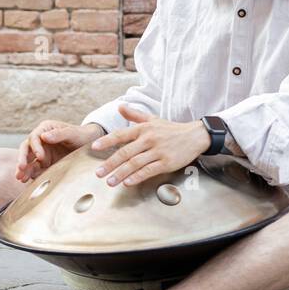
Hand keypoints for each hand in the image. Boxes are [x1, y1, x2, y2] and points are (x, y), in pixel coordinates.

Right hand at [15, 119, 100, 183]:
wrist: (91, 145)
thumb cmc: (81, 135)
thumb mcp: (73, 133)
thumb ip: (59, 134)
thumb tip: (43, 137)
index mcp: (45, 129)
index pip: (34, 137)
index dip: (35, 147)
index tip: (40, 157)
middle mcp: (41, 140)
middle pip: (26, 149)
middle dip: (22, 158)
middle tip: (21, 169)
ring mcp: (42, 152)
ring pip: (28, 160)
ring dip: (23, 169)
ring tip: (20, 178)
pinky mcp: (45, 163)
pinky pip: (36, 169)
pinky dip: (31, 175)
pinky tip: (28, 181)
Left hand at [90, 102, 209, 187]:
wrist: (195, 136)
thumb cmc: (172, 129)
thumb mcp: (153, 119)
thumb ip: (135, 114)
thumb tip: (119, 106)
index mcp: (143, 129)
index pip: (121, 135)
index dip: (107, 141)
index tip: (94, 147)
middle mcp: (149, 139)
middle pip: (125, 152)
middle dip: (110, 164)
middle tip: (98, 173)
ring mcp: (158, 151)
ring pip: (135, 163)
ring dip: (121, 174)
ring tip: (110, 182)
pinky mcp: (166, 162)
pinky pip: (149, 170)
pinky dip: (138, 176)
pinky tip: (128, 182)